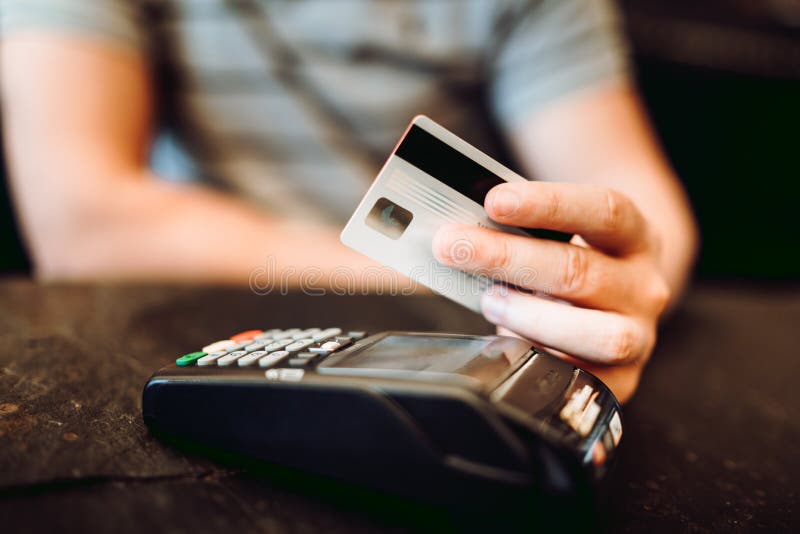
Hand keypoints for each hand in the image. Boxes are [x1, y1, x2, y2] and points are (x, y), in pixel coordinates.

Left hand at [432, 182, 670, 402]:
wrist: (621, 310)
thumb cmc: (575, 267)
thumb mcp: (562, 240)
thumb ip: (523, 233)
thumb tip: (457, 234)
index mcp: (635, 237)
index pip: (603, 211)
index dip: (549, 203)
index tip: (495, 201)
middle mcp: (644, 287)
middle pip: (580, 271)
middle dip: (508, 258)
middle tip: (453, 247)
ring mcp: (640, 337)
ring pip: (596, 333)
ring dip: (530, 316)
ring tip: (488, 301)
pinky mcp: (622, 381)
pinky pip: (581, 380)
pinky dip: (541, 360)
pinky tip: (507, 346)